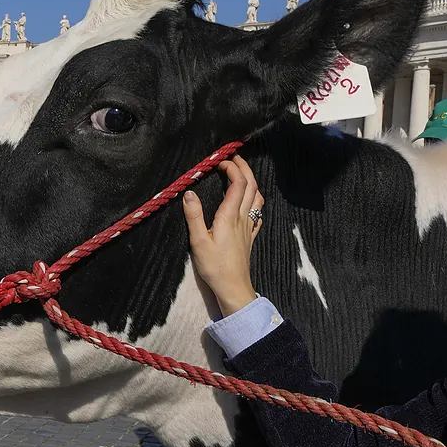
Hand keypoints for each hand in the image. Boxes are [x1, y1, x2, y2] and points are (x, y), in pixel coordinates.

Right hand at [183, 155, 263, 316]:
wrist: (233, 287)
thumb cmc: (214, 266)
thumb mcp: (198, 241)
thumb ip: (194, 216)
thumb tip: (189, 192)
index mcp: (230, 216)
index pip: (238, 184)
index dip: (232, 168)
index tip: (220, 161)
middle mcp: (243, 218)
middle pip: (251, 186)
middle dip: (244, 169)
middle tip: (234, 158)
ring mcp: (249, 227)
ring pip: (257, 198)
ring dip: (252, 182)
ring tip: (242, 175)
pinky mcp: (250, 237)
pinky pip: (258, 213)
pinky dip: (255, 200)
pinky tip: (249, 203)